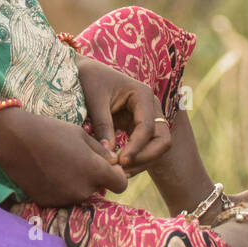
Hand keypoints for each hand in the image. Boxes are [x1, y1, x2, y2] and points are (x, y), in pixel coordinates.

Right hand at [0, 107, 127, 205]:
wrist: (15, 141)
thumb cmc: (51, 132)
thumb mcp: (81, 135)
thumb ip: (101, 151)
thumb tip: (114, 162)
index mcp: (95, 171)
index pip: (121, 185)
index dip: (117, 175)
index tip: (108, 166)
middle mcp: (82, 190)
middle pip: (99, 188)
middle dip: (95, 177)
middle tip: (78, 159)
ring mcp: (65, 199)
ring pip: (81, 193)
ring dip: (78, 183)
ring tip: (62, 164)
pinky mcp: (48, 203)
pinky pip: (63, 197)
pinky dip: (61, 188)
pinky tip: (49, 172)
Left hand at [75, 57, 170, 171]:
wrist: (85, 72)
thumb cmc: (90, 80)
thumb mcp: (95, 101)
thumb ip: (103, 126)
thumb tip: (109, 156)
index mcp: (143, 95)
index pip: (147, 127)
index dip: (136, 147)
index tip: (119, 162)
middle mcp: (151, 106)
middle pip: (162, 140)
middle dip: (145, 158)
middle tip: (122, 170)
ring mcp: (147, 117)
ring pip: (157, 147)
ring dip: (141, 162)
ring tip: (119, 173)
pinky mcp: (138, 127)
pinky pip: (144, 148)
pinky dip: (135, 160)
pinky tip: (119, 170)